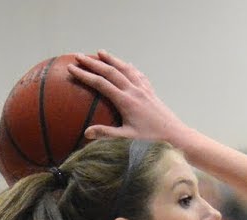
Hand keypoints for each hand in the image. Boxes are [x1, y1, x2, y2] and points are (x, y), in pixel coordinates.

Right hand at [67, 50, 188, 145]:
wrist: (176, 135)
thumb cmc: (151, 140)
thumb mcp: (127, 139)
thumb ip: (106, 134)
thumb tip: (86, 133)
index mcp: (126, 101)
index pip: (100, 83)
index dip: (84, 75)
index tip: (71, 68)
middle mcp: (134, 91)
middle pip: (110, 71)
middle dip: (93, 63)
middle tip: (78, 56)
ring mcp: (144, 89)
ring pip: (125, 69)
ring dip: (111, 59)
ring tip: (100, 52)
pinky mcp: (151, 92)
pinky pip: (138, 75)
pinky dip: (129, 67)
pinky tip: (126, 65)